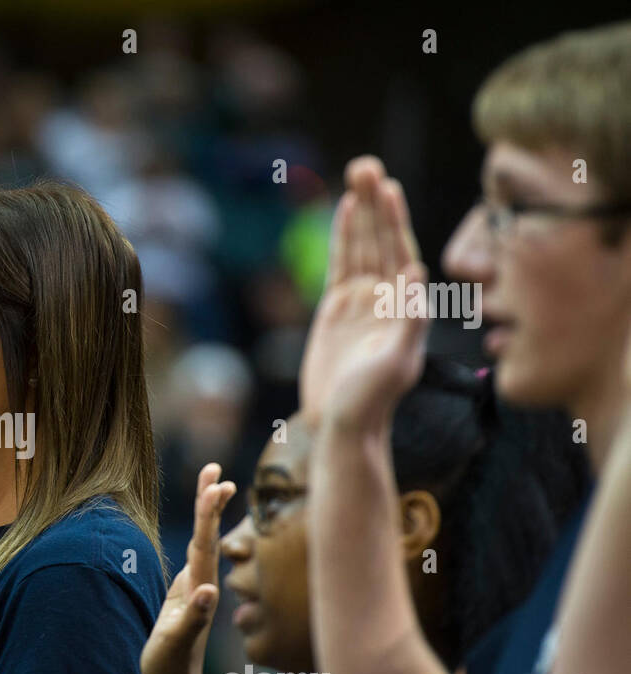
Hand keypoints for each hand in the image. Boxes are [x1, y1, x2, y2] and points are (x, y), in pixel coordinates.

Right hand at [140, 464, 236, 673]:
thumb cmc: (171, 664)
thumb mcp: (177, 641)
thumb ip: (193, 618)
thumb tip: (207, 591)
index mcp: (198, 586)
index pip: (205, 540)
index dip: (210, 511)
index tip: (218, 482)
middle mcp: (200, 581)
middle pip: (207, 532)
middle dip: (210, 500)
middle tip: (216, 468)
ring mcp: (195, 586)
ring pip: (203, 539)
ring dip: (208, 511)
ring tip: (214, 482)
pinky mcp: (187, 592)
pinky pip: (196, 553)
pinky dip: (200, 531)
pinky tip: (203, 525)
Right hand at [300, 156, 430, 431]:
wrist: (344, 427)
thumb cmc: (371, 403)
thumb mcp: (394, 364)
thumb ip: (409, 320)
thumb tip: (418, 272)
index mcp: (404, 307)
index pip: (400, 251)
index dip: (393, 219)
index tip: (386, 188)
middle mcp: (386, 297)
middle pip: (380, 239)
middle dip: (373, 202)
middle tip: (364, 165)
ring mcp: (362, 301)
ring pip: (361, 245)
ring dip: (359, 210)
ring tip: (356, 173)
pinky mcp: (336, 311)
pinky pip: (341, 264)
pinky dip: (343, 236)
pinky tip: (345, 211)